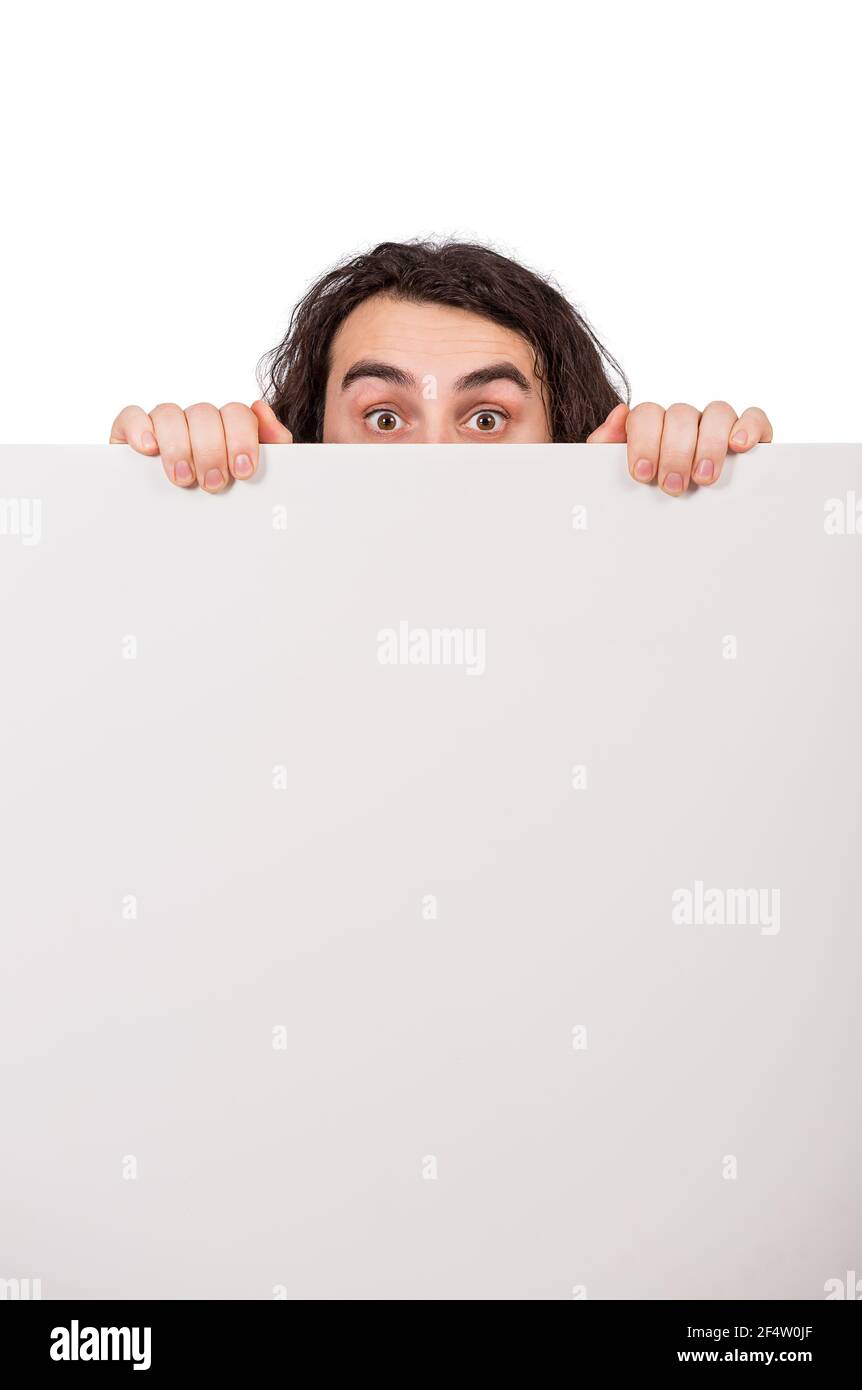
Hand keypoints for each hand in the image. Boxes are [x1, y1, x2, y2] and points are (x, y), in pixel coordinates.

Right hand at [109, 399, 292, 490]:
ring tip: (184, 479)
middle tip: (213, 484)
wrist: (184, 540)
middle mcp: (195, 423)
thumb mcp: (255, 482)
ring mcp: (163, 427)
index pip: (236, 413)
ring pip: (169, 413)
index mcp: (226, 429)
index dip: (241, 438)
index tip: (243, 471)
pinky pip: (132, 416)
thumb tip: (262, 409)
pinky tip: (148, 449)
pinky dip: (139, 428)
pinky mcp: (130, 435)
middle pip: (204, 414)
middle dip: (211, 450)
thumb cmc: (225, 505)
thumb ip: (272, 446)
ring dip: (178, 446)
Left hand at [587, 401, 772, 494]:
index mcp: (653, 427)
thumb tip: (618, 414)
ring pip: (718, 412)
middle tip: (673, 486)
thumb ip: (605, 447)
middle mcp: (685, 422)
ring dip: (710, 444)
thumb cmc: (646, 498)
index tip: (643, 474)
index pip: (647, 414)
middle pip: (682, 414)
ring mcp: (717, 426)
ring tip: (704, 478)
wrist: (671, 532)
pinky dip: (749, 427)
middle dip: (676, 452)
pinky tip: (739, 446)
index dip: (644, 441)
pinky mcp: (749, 435)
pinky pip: (754, 417)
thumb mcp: (617, 478)